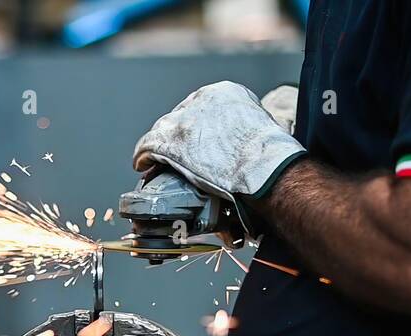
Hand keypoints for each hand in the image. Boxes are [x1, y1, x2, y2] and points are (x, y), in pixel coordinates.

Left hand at [133, 81, 305, 200]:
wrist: (262, 168)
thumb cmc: (269, 155)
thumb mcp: (259, 125)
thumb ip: (242, 125)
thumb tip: (239, 141)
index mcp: (225, 92)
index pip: (199, 108)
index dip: (194, 127)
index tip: (195, 141)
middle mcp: (201, 101)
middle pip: (179, 118)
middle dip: (177, 137)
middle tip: (180, 156)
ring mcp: (184, 121)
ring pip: (162, 131)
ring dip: (158, 147)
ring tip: (156, 162)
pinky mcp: (171, 142)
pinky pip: (147, 146)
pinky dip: (143, 156)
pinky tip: (142, 165)